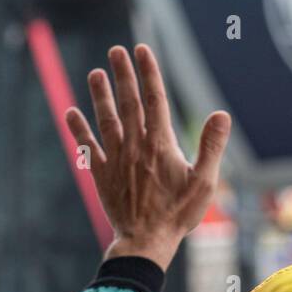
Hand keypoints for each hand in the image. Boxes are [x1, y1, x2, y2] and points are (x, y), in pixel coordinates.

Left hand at [65, 44, 231, 269]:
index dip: (149, 73)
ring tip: (95, 73)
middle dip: (123, 75)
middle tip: (116, 51)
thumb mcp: (204, 182)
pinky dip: (78, 130)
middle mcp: (135, 146)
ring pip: (106, 120)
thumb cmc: (178, 214)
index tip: (142, 50)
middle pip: (129, 103)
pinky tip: (71, 112)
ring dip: (100, 95)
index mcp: (161, 144)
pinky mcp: (102, 175)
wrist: (146, 241)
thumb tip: (221, 114)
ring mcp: (116, 159)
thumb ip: (212, 146)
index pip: (155, 100)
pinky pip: (88, 147)